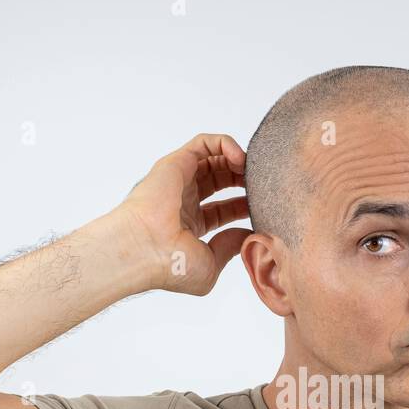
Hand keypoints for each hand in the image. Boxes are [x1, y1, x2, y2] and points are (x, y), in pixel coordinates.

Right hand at [115, 132, 251, 295]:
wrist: (145, 250)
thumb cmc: (170, 265)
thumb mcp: (210, 265)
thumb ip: (230, 247)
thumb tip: (247, 235)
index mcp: (189, 225)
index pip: (223, 209)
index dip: (244, 206)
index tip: (264, 208)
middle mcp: (182, 200)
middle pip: (220, 181)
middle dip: (243, 181)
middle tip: (262, 186)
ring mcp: (178, 181)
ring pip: (213, 158)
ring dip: (237, 161)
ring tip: (253, 171)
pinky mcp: (176, 163)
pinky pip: (204, 143)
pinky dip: (225, 144)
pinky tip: (240, 159)